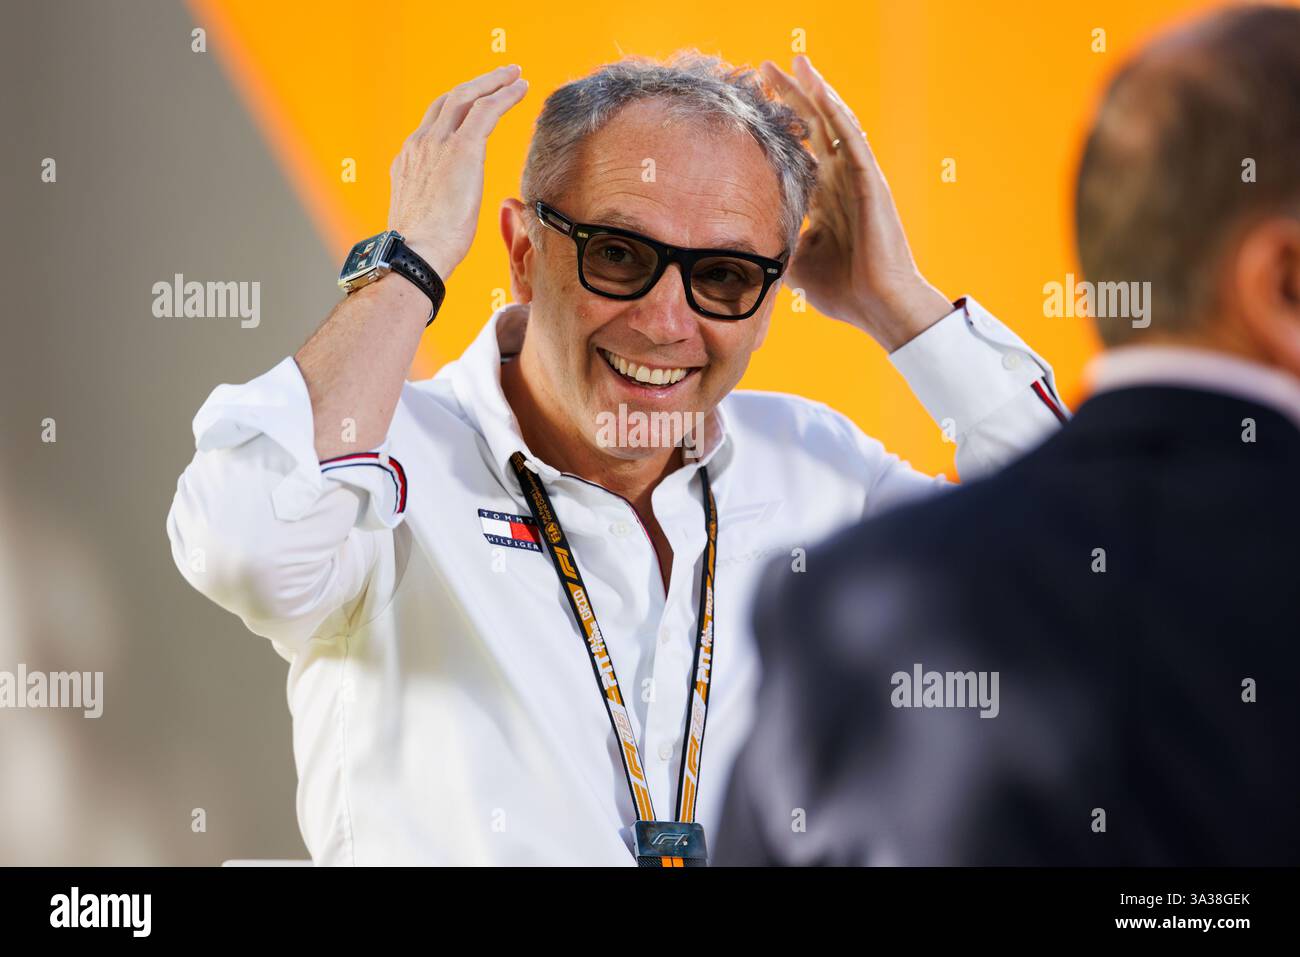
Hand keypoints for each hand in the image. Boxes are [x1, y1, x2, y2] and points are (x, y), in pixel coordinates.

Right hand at [388, 65, 529, 279]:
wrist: (417, 253)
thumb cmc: (425, 250)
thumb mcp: (425, 218)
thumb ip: (436, 203)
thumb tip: (451, 211)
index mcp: (409, 160)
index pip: (434, 124)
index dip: (457, 109)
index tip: (474, 103)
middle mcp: (420, 145)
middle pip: (448, 100)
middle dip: (475, 84)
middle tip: (499, 76)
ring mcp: (437, 143)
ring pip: (467, 96)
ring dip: (493, 82)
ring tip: (514, 74)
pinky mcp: (461, 148)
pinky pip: (486, 109)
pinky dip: (504, 94)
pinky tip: (521, 87)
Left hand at [760, 55, 951, 350]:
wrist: (877, 306)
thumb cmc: (843, 290)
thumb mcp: (796, 263)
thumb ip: (779, 242)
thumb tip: (751, 240)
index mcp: (827, 198)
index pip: (800, 150)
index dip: (779, 126)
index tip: (751, 104)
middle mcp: (842, 181)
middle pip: (813, 127)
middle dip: (790, 96)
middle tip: (763, 68)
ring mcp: (857, 179)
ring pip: (834, 123)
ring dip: (814, 91)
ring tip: (794, 62)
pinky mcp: (870, 183)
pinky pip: (852, 140)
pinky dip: (837, 113)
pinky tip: (821, 89)